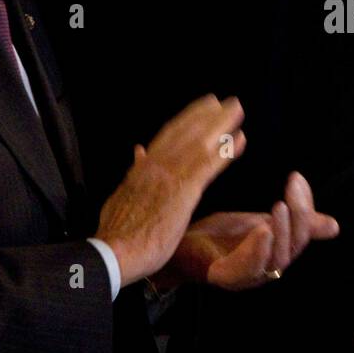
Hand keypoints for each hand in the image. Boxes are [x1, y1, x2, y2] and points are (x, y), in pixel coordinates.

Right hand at [96, 95, 245, 286]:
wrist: (113, 251)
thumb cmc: (117, 232)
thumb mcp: (121, 194)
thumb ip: (134, 171)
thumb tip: (138, 151)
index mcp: (143, 167)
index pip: (168, 135)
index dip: (188, 119)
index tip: (203, 107)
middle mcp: (156, 165)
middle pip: (186, 131)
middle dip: (207, 114)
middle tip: (226, 101)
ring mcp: (170, 176)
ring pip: (200, 142)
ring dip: (221, 124)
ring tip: (237, 109)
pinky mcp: (183, 192)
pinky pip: (209, 165)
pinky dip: (226, 151)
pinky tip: (240, 140)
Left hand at [160, 172, 339, 290]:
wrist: (174, 245)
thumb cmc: (218, 237)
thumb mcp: (261, 224)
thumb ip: (293, 222)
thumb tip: (334, 225)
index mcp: (277, 254)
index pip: (303, 233)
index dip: (305, 207)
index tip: (297, 177)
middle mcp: (265, 269)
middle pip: (294, 247)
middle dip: (298, 217)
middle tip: (291, 189)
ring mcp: (246, 277)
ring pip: (276, 261)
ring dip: (281, 232)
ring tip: (279, 207)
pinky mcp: (224, 278)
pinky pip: (246, 269)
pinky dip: (257, 251)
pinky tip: (261, 230)